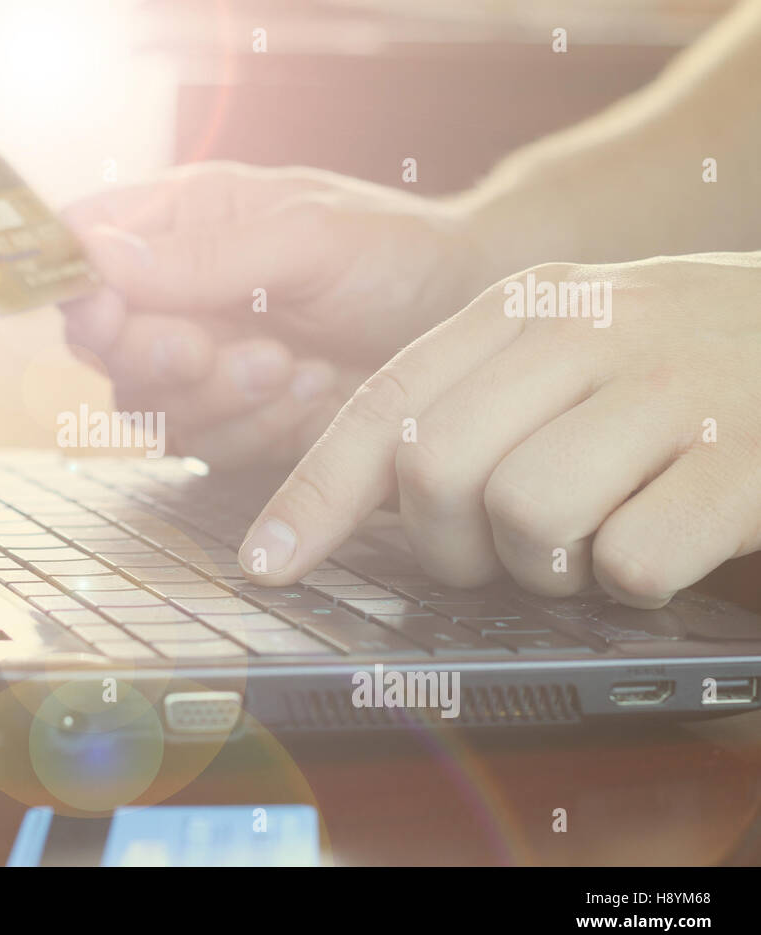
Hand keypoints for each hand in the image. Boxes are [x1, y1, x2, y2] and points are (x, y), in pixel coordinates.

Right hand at [59, 162, 504, 467]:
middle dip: (151, 354)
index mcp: (177, 221)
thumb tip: (98, 259)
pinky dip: (254, 431)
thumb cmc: (395, 253)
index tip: (104, 307)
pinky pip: (203, 449)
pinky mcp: (232, 424)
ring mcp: (198, 366)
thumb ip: (206, 254)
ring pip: (145, 406)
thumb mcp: (308, 236)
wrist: (464, 324)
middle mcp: (173, 295)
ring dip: (214, 397)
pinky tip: (312, 394)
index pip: (80, 246)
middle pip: (98, 343)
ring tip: (290, 364)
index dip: (73, 283)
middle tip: (204, 347)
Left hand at [239, 253, 760, 607]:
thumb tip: (341, 509)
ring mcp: (673, 389)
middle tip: (497, 553)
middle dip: (447, 546)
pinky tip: (664, 545)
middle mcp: (588, 331)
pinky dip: (631, 583)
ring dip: (544, 566)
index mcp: (522, 308)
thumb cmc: (675, 370)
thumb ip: (463, 406)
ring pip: (526, 517)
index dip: (313, 497)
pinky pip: (629, 562)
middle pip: (436, 472)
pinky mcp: (749, 460)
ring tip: (591, 540)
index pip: (383, 407)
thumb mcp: (562, 355)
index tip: (264, 567)